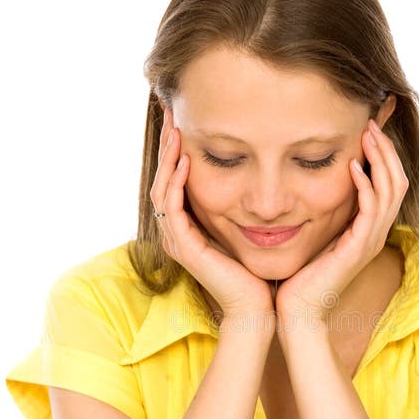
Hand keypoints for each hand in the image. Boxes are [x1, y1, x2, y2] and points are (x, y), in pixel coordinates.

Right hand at [150, 109, 276, 326]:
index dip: (175, 148)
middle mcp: (175, 231)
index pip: (173, 179)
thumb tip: (253, 173)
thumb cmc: (255, 272)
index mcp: (186, 226)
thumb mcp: (245, 228)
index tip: (184, 117)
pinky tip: (185, 159)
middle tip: (172, 110)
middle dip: (167, 144)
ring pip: (162, 188)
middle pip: (162, 177)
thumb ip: (240, 204)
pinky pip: (172, 207)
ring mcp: (176, 240)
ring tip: (175, 127)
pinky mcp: (184, 248)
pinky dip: (177, 182)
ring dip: (168, 156)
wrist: (256, 308)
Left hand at [275, 119, 408, 326]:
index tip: (368, 130)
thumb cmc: (302, 277)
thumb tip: (314, 186)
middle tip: (372, 123)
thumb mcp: (317, 236)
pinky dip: (366, 186)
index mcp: (368, 229)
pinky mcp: (358, 249)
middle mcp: (375, 233)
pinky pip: (371, 211)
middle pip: (397, 182)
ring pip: (391, 191)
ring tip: (367, 135)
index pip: (389, 185)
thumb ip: (325, 213)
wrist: (299, 311)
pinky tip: (353, 167)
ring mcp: (370, 241)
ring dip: (380, 160)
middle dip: (386, 150)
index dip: (383, 156)